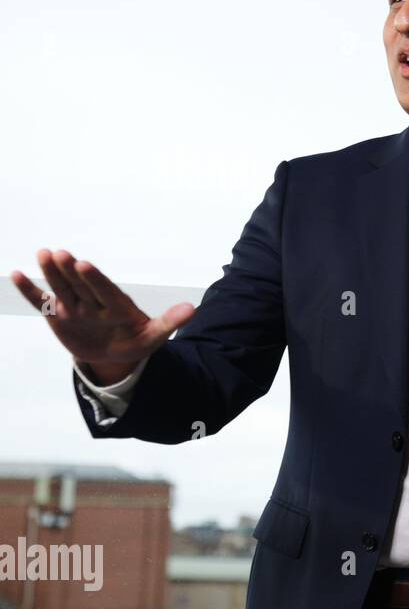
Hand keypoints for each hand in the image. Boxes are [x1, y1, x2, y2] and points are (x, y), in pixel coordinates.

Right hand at [10, 249, 194, 382]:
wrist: (114, 354)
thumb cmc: (135, 341)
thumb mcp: (154, 336)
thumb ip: (169, 322)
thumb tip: (192, 309)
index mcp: (116, 306)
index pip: (105, 291)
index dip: (95, 279)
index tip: (84, 264)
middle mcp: (93, 302)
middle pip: (81, 286)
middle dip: (71, 272)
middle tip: (62, 253)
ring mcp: (74, 307)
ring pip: (61, 288)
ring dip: (51, 273)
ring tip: (43, 253)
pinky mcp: (58, 314)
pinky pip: (41, 301)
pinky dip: (30, 291)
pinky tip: (17, 275)